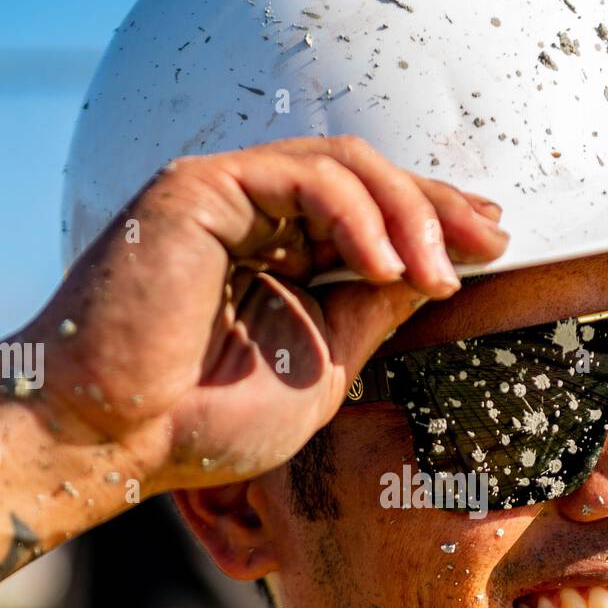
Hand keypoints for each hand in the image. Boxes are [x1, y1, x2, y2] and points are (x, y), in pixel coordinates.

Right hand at [32, 135, 508, 494]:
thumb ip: (373, 314)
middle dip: (436, 208)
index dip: (433, 222)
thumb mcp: (324, 366)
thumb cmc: (205, 422)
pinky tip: (386, 266)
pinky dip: (355, 214)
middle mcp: (253, 218)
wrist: (116, 441)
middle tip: (489, 243)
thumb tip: (437, 277)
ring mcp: (225, 197)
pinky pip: (300, 177)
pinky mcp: (200, 190)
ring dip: (406, 213)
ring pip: (341, 166)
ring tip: (438, 273)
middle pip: (366, 179)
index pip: (369, 216)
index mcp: (279, 257)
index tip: (491, 245)